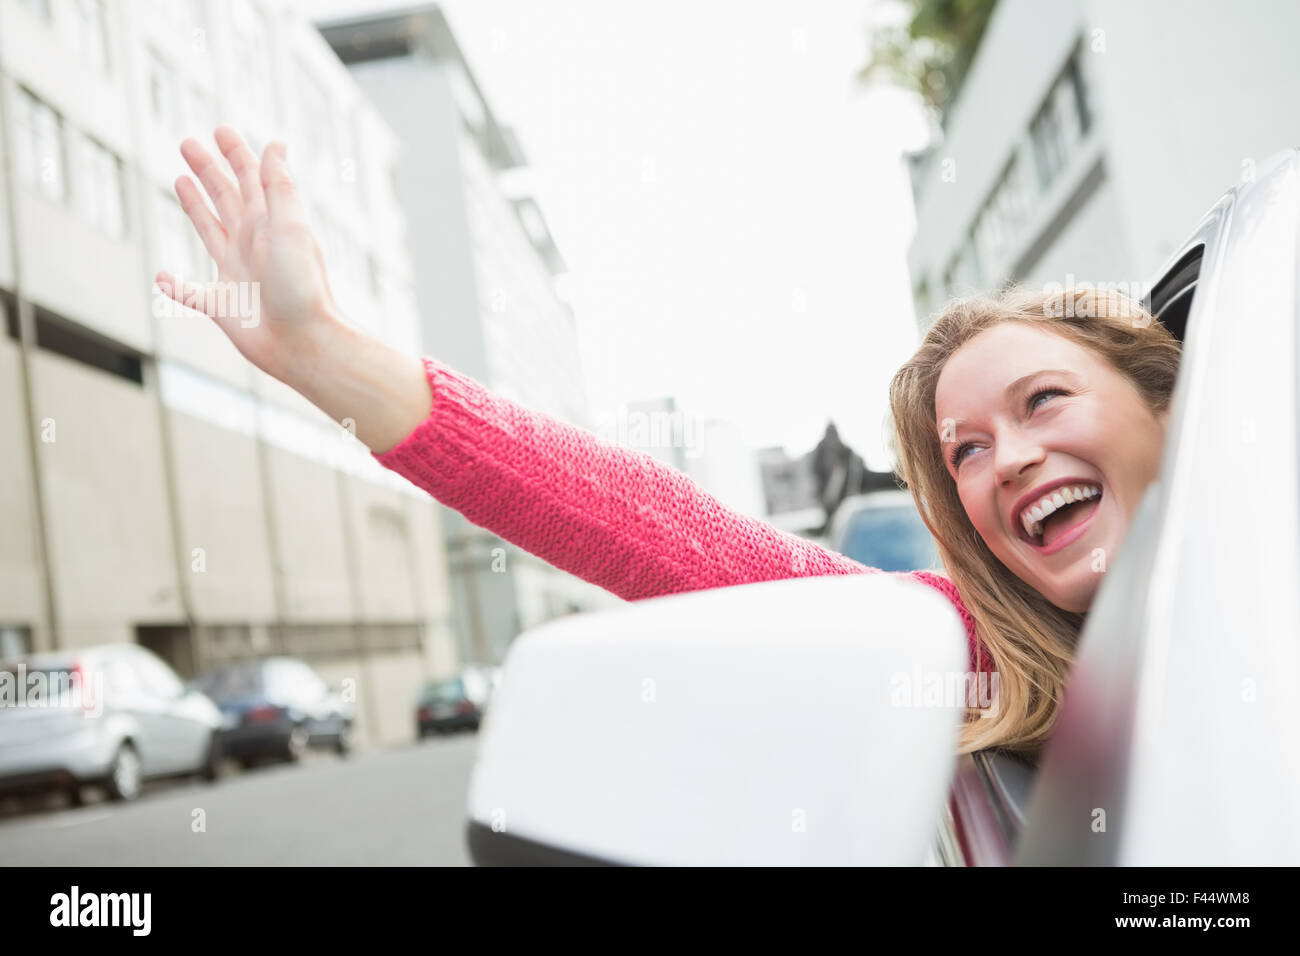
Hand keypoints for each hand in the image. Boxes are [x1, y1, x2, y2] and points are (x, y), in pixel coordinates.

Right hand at [156, 125, 342, 387]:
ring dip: (195, 206)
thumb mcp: (290, 228)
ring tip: (180, 180)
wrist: (304, 342)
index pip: (250, 179)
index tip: (219, 129)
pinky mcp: (222, 307)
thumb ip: (279, 188)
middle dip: (208, 170)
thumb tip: (275, 145)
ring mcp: (236, 274)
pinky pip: (190, 293)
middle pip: (225, 198)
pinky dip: (175, 285)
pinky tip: (163, 276)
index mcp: (268, 224)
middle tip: (187, 143)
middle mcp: (251, 245)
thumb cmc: (302, 286)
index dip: (235, 154)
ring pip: (209, 231)